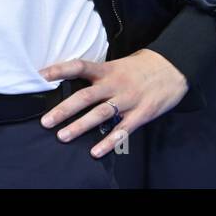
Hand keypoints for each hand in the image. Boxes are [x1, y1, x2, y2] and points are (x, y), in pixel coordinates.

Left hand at [38, 50, 188, 157]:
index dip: (59, 70)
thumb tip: (74, 82)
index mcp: (108, 69)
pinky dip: (109, 142)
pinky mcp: (142, 113)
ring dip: (80, 126)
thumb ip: (100, 74)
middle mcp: (116, 84)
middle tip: (46, 121)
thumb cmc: (143, 67)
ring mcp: (129, 99)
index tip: (40, 76)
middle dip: (64, 109)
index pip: (80, 66)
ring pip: (101, 113)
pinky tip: (95, 151)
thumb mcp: (120, 64)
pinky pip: (123, 130)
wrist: (174, 66)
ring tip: (63, 136)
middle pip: (86, 96)